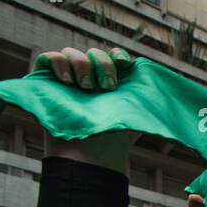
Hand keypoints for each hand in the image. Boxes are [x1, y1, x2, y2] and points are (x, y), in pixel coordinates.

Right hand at [33, 47, 135, 170]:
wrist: (92, 153)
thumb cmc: (116, 136)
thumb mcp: (138, 112)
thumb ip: (147, 94)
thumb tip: (160, 80)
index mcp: (110, 80)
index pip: (113, 56)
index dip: (118, 55)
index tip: (124, 64)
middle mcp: (89, 77)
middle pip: (94, 53)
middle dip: (102, 65)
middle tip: (107, 88)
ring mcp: (67, 78)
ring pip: (72, 53)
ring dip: (82, 65)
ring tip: (86, 88)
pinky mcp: (46, 81)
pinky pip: (48, 58)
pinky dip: (57, 63)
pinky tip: (66, 80)